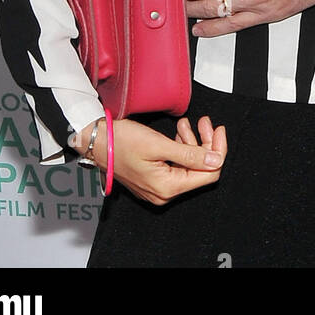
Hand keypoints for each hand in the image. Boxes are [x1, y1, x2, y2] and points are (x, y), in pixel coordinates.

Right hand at [87, 115, 225, 207]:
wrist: (96, 142)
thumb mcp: (159, 144)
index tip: (218, 129)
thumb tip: (216, 160)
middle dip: (205, 143)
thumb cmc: (121, 142)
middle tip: (203, 121)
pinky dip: (180, 148)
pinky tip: (178, 133)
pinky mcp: (153, 179)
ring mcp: (157, 188)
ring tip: (185, 124)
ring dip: (191, 142)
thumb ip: (190, 153)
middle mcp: (163, 193)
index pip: (209, 174)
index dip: (217, 150)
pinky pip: (175, 166)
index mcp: (167, 187)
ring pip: (188, 166)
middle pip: (199, 169)